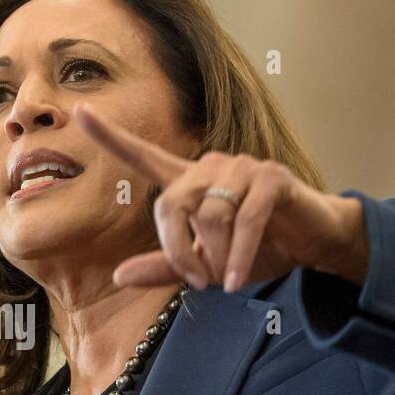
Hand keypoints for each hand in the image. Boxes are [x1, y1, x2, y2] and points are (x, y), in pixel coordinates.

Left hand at [75, 102, 366, 292]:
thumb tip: (119, 276)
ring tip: (226, 279)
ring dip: (215, 256)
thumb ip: (168, 267)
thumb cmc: (263, 248)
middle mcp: (213, 168)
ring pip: (210, 214)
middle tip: (197, 281)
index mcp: (192, 182)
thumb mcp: (211, 265)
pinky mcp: (272, 180)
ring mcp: (243, 169)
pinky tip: (237, 280)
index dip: (111, 137)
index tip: (79, 113)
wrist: (316, 243)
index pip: (144, 156)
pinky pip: (245, 220)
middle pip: (172, 203)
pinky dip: (239, 255)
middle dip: (178, 249)